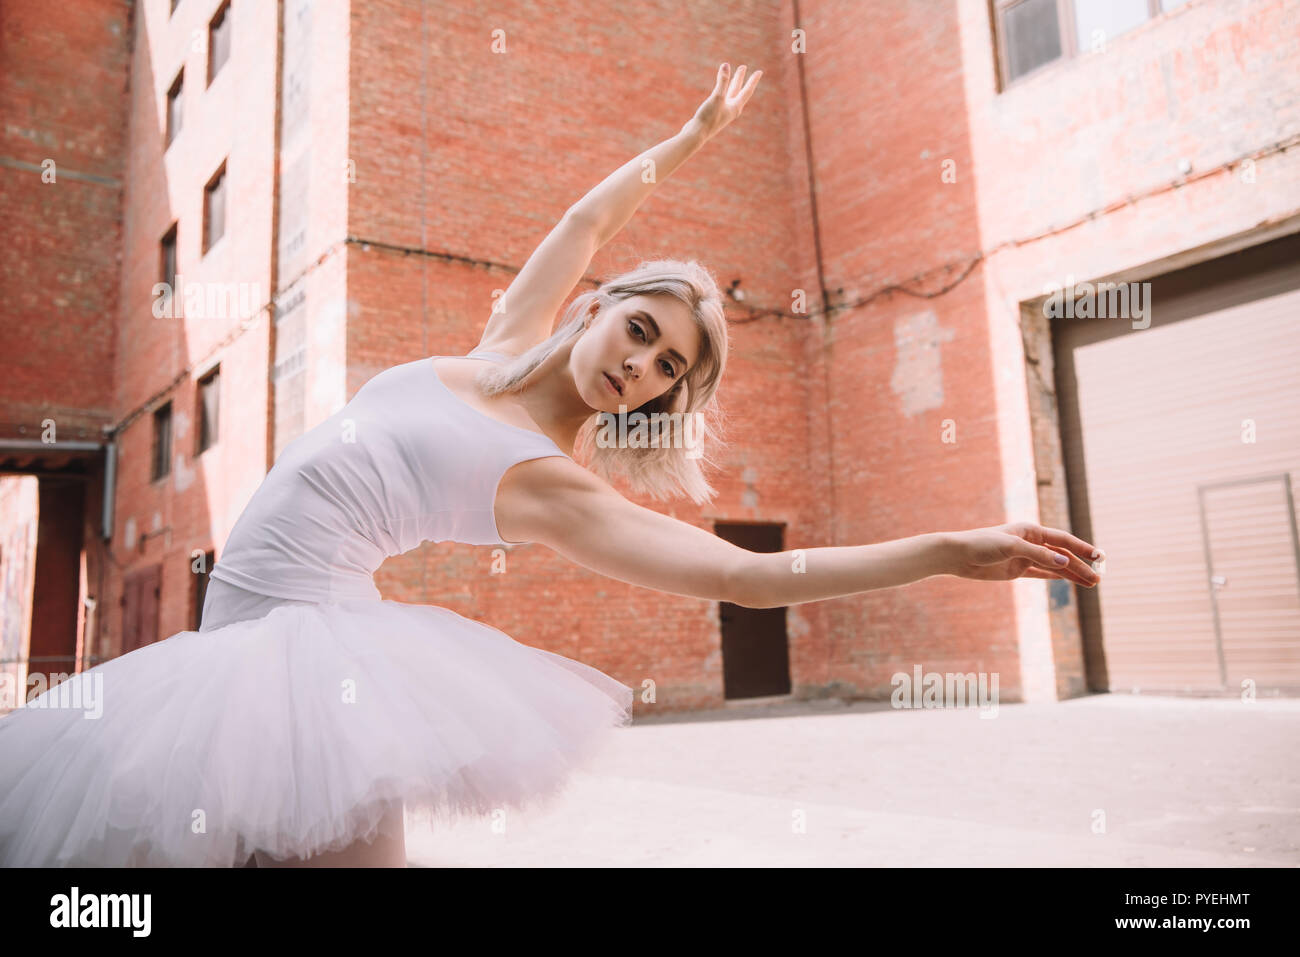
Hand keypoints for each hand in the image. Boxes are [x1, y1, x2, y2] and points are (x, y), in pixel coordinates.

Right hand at [686, 62, 762, 140]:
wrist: (696, 135)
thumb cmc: (708, 117)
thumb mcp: (717, 97)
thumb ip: (722, 81)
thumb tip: (726, 65)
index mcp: (735, 107)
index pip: (747, 91)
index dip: (753, 80)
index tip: (759, 72)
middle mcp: (731, 110)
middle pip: (738, 91)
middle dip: (740, 79)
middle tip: (743, 67)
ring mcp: (723, 113)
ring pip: (730, 95)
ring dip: (732, 85)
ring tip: (733, 77)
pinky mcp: (714, 115)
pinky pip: (721, 99)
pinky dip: (722, 91)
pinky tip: (719, 92)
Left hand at [945, 522, 1102, 586]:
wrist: (958, 555)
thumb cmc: (982, 544)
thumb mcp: (1011, 548)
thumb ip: (1038, 556)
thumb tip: (1065, 564)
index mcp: (1031, 530)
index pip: (1063, 539)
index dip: (1082, 548)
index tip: (1099, 557)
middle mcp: (1030, 542)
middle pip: (1062, 555)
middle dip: (1081, 566)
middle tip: (1099, 579)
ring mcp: (1024, 557)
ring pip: (1054, 566)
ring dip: (1072, 574)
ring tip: (1091, 584)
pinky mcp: (1016, 570)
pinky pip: (1042, 574)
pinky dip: (1056, 577)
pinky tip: (1070, 581)